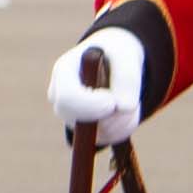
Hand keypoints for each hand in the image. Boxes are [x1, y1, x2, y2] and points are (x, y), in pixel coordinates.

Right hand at [46, 24, 146, 145]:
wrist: (116, 61)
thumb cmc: (117, 54)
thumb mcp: (125, 57)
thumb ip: (126, 78)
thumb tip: (124, 108)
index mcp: (64, 71)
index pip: (67, 97)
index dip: (90, 105)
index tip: (112, 102)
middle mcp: (61, 96)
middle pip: (74, 120)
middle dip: (107, 118)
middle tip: (129, 105)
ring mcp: (71, 115)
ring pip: (95, 133)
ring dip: (121, 121)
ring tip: (132, 100)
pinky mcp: (85, 130)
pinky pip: (106, 138)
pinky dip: (123, 127)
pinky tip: (127, 110)